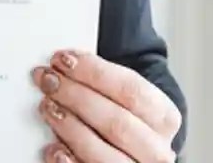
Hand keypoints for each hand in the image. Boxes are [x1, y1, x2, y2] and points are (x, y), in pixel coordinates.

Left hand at [32, 50, 181, 162]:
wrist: (130, 151)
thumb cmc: (121, 116)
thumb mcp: (121, 96)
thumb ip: (101, 81)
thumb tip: (64, 63)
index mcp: (164, 118)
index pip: (132, 91)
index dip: (95, 72)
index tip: (64, 59)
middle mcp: (156, 150)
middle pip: (117, 122)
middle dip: (76, 96)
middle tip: (49, 80)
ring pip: (104, 154)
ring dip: (70, 127)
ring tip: (48, 107)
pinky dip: (68, 161)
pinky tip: (53, 148)